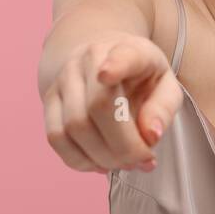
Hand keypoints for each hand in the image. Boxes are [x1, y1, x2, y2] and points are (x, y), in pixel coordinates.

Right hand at [43, 32, 182, 174]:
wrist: (103, 63)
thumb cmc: (140, 79)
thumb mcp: (166, 86)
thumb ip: (163, 109)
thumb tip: (150, 136)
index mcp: (127, 50)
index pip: (121, 55)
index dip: (115, 65)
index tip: (107, 74)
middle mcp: (88, 59)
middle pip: (97, 106)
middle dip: (124, 146)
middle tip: (143, 161)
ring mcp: (63, 78)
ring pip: (74, 126)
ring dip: (103, 157)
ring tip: (125, 163)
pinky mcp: (49, 100)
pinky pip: (56, 138)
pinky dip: (80, 160)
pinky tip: (100, 163)